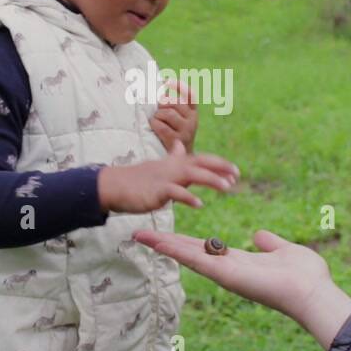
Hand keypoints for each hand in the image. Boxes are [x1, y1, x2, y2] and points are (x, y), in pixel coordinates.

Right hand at [97, 140, 238, 213]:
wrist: (114, 185)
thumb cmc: (138, 178)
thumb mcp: (158, 166)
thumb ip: (173, 158)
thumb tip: (182, 146)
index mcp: (175, 163)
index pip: (202, 159)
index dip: (219, 164)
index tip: (236, 171)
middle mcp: (173, 167)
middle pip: (201, 163)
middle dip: (221, 168)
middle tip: (237, 175)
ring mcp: (165, 178)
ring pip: (192, 175)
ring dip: (211, 180)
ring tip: (227, 187)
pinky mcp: (157, 191)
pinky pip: (175, 193)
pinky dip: (188, 197)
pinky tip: (199, 204)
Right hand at [132, 229, 350, 350]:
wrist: (313, 292)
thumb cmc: (305, 275)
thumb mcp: (284, 249)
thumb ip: (270, 243)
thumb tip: (259, 235)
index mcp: (239, 262)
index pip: (206, 250)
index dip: (185, 242)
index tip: (167, 234)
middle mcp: (227, 269)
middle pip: (190, 253)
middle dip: (166, 243)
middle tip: (141, 234)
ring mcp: (224, 273)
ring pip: (187, 256)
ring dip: (163, 245)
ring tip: (141, 235)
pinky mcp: (226, 274)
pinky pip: (197, 260)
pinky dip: (177, 250)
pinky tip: (160, 243)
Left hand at [150, 79, 196, 152]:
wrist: (180, 159)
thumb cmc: (173, 135)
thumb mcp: (177, 120)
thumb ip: (172, 104)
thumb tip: (163, 84)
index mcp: (193, 112)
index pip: (190, 95)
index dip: (180, 87)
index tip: (168, 82)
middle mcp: (193, 120)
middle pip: (174, 102)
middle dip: (162, 104)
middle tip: (158, 111)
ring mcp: (186, 130)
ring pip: (167, 113)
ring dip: (157, 115)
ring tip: (156, 120)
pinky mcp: (177, 140)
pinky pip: (162, 126)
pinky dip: (155, 124)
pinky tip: (154, 126)